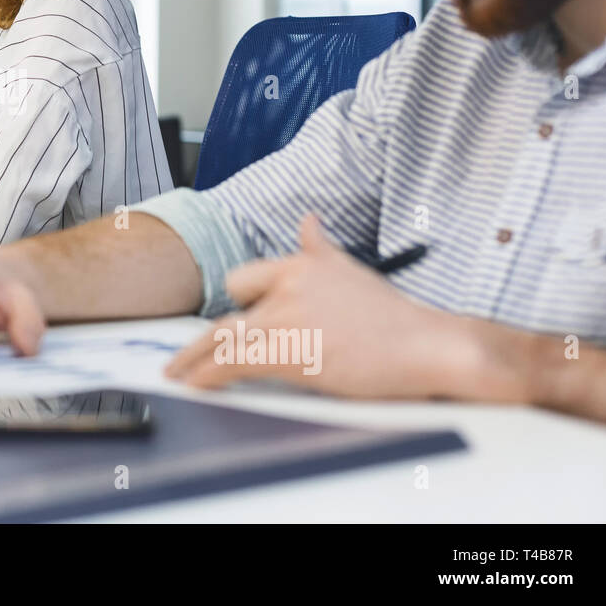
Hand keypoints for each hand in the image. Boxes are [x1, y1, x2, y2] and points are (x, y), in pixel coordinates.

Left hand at [164, 213, 478, 399]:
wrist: (429, 345)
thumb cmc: (395, 317)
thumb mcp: (351, 270)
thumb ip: (320, 247)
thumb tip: (307, 220)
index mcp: (300, 264)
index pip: (244, 280)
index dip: (232, 305)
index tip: (219, 324)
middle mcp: (288, 286)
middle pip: (226, 311)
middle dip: (199, 340)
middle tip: (179, 359)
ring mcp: (287, 317)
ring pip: (224, 337)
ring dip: (194, 360)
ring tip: (176, 375)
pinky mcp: (291, 352)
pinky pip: (234, 362)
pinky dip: (209, 375)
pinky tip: (196, 385)